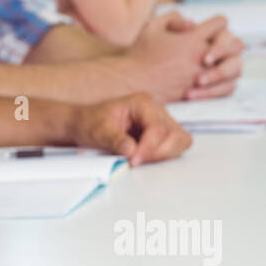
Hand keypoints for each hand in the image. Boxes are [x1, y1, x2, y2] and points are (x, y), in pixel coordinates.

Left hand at [67, 92, 191, 165]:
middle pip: (175, 134)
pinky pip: (174, 147)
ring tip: (140, 160)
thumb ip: (114, 140)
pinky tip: (144, 159)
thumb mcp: (97, 131)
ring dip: (163, 155)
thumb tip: (131, 150)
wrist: (85, 124)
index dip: (149, 147)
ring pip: (180, 141)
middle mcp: (156, 110)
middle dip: (158, 152)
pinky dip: (163, 156)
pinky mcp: (160, 135)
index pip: (158, 127)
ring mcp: (161, 122)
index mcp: (142, 103)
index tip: (133, 160)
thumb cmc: (91, 123)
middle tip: (136, 162)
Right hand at [123, 12, 242, 101]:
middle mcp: (201, 56)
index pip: (220, 23)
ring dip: (231, 62)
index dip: (217, 23)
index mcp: (192, 38)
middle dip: (229, 42)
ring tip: (223, 62)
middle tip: (223, 44)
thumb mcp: (152, 27)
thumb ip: (173, 18)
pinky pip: (227, 87)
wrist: (133, 82)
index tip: (211, 27)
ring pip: (235, 66)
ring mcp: (203, 75)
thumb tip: (191, 22)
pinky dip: (226, 82)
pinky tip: (217, 79)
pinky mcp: (201, 91)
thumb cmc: (140, 54)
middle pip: (234, 44)